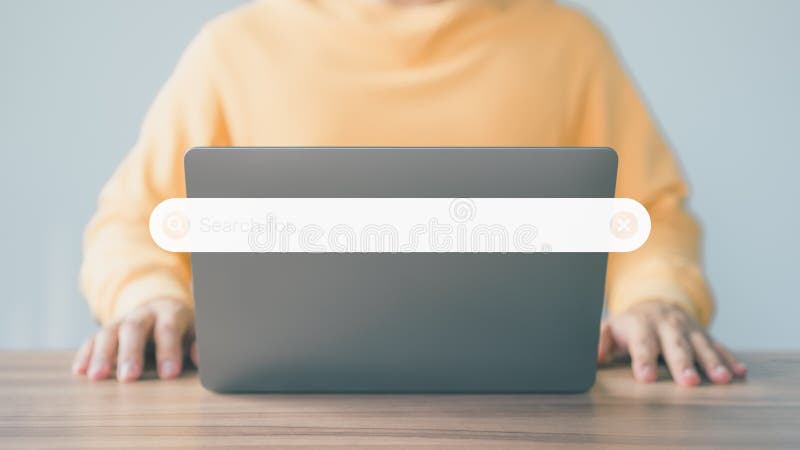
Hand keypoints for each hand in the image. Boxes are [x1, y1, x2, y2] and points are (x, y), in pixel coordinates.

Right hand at [72, 299, 196, 381]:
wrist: (161, 307)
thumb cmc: (182, 327)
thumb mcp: (195, 331)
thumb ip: (198, 344)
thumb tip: (200, 359)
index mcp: (170, 313)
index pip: (168, 329)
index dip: (168, 351)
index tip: (169, 375)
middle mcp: (144, 314)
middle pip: (134, 328)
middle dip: (131, 353)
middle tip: (129, 378)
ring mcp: (122, 320)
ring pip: (109, 332)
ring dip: (102, 355)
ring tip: (97, 377)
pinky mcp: (106, 330)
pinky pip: (92, 339)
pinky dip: (85, 354)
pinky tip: (80, 371)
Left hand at [597, 300, 746, 385]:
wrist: (655, 303)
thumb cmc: (629, 326)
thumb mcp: (611, 329)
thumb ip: (600, 341)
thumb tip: (593, 356)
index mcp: (641, 325)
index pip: (642, 343)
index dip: (643, 360)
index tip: (645, 378)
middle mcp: (667, 325)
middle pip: (676, 345)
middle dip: (683, 364)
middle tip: (689, 383)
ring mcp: (688, 329)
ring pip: (701, 345)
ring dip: (712, 362)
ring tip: (722, 379)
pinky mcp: (704, 335)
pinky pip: (719, 346)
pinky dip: (729, 359)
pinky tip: (738, 372)